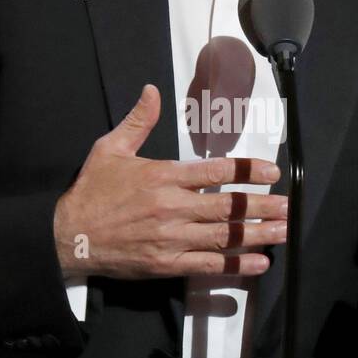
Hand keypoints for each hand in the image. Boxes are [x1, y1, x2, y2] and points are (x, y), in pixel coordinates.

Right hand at [53, 83, 287, 280]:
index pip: (214, 172)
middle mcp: (171, 208)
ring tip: (283, 231)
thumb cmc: (91, 191)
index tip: (272, 172)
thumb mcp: (109, 149)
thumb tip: (151, 91)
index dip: (247, 171)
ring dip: (257, 234)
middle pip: (226, 206)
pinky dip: (236, 266)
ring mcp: (171, 238)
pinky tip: (259, 263)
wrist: (68, 236)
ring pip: (223, 237)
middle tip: (289, 206)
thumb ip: (137, 122)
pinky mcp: (166, 264)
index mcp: (162, 176)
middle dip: (262, 205)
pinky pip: (208, 265)